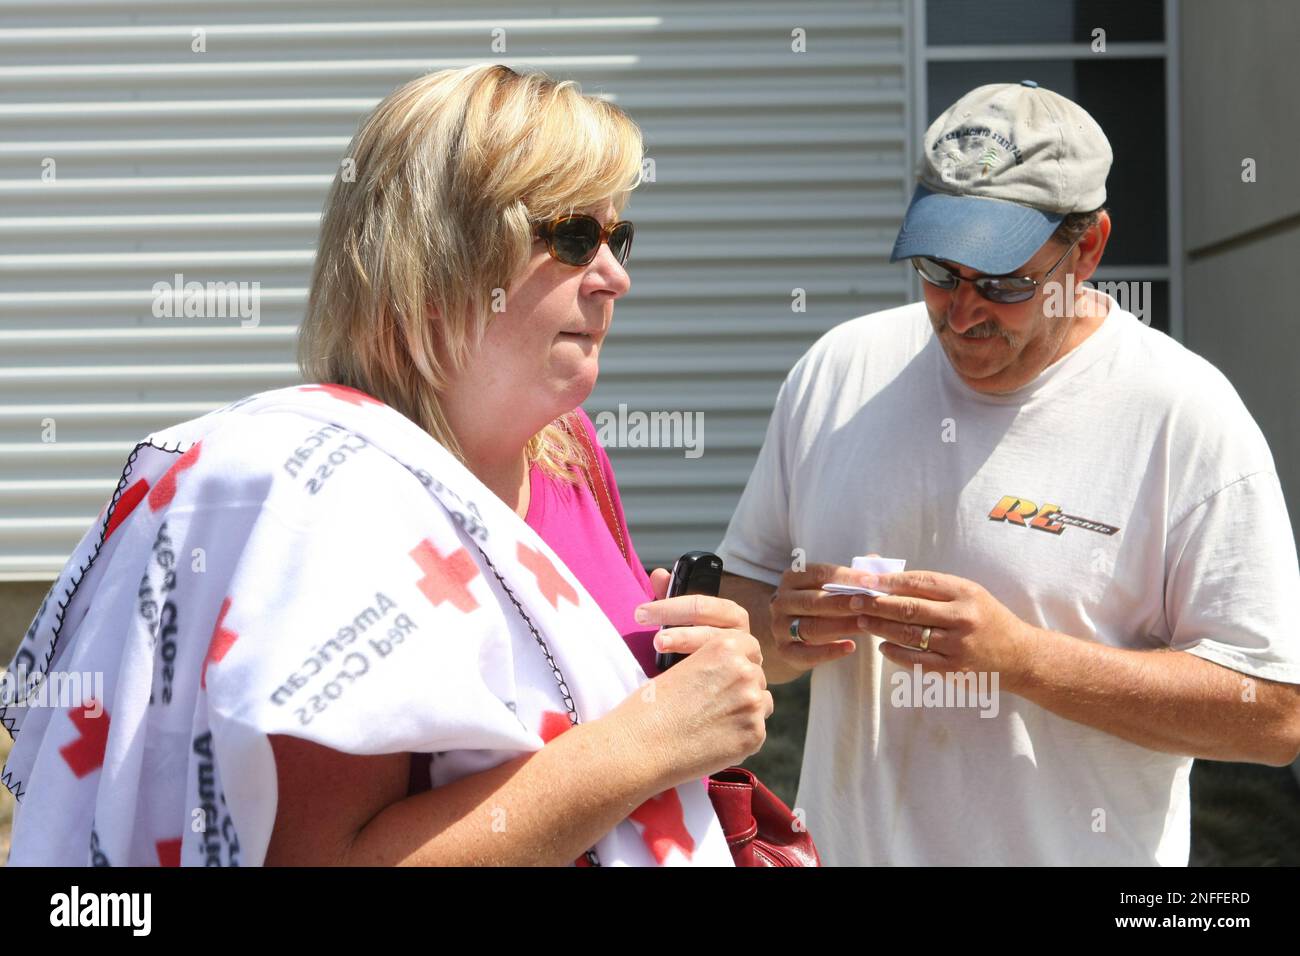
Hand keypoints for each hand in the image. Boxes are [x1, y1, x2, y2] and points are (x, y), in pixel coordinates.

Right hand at [618, 587, 772, 785]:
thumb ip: (697, 646)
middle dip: (742, 685)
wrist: (641, 746)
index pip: (747, 646)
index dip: (738, 659)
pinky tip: (717, 738)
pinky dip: (741, 734)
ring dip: (745, 708)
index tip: (726, 669)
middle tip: (720, 698)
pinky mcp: (754, 734)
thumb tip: (673, 598)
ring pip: (761, 702)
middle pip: (757, 675)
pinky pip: (756, 730)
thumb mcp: (673, 663)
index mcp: (724, 647)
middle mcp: (745, 671)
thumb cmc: (648, 705)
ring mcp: (753, 704)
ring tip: (715, 719)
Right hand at [767, 562, 868, 674]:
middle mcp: (780, 601)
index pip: (819, 573)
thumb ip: (851, 575)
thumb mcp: (831, 587)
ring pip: (810, 627)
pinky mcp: (784, 651)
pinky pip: (805, 653)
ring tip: (865, 626)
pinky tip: (851, 647)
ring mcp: (779, 627)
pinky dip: (829, 651)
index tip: (872, 582)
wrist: (795, 636)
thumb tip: (875, 561)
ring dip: (840, 626)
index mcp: (791, 578)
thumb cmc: (821, 605)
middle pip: (813, 600)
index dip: (847, 577)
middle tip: (868, 604)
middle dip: (843, 602)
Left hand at [853, 568, 1034, 685]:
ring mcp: (957, 646)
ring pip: (909, 634)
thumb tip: (889, 577)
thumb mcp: (969, 593)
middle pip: (909, 608)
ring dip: (880, 627)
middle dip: (876, 604)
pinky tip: (883, 645)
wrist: (1020, 656)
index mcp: (965, 593)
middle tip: (853, 601)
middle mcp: (962, 618)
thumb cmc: (988, 619)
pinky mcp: (954, 669)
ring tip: (862, 621)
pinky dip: (895, 652)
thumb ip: (934, 587)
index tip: (865, 580)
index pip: (919, 583)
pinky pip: (916, 660)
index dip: (888, 581)